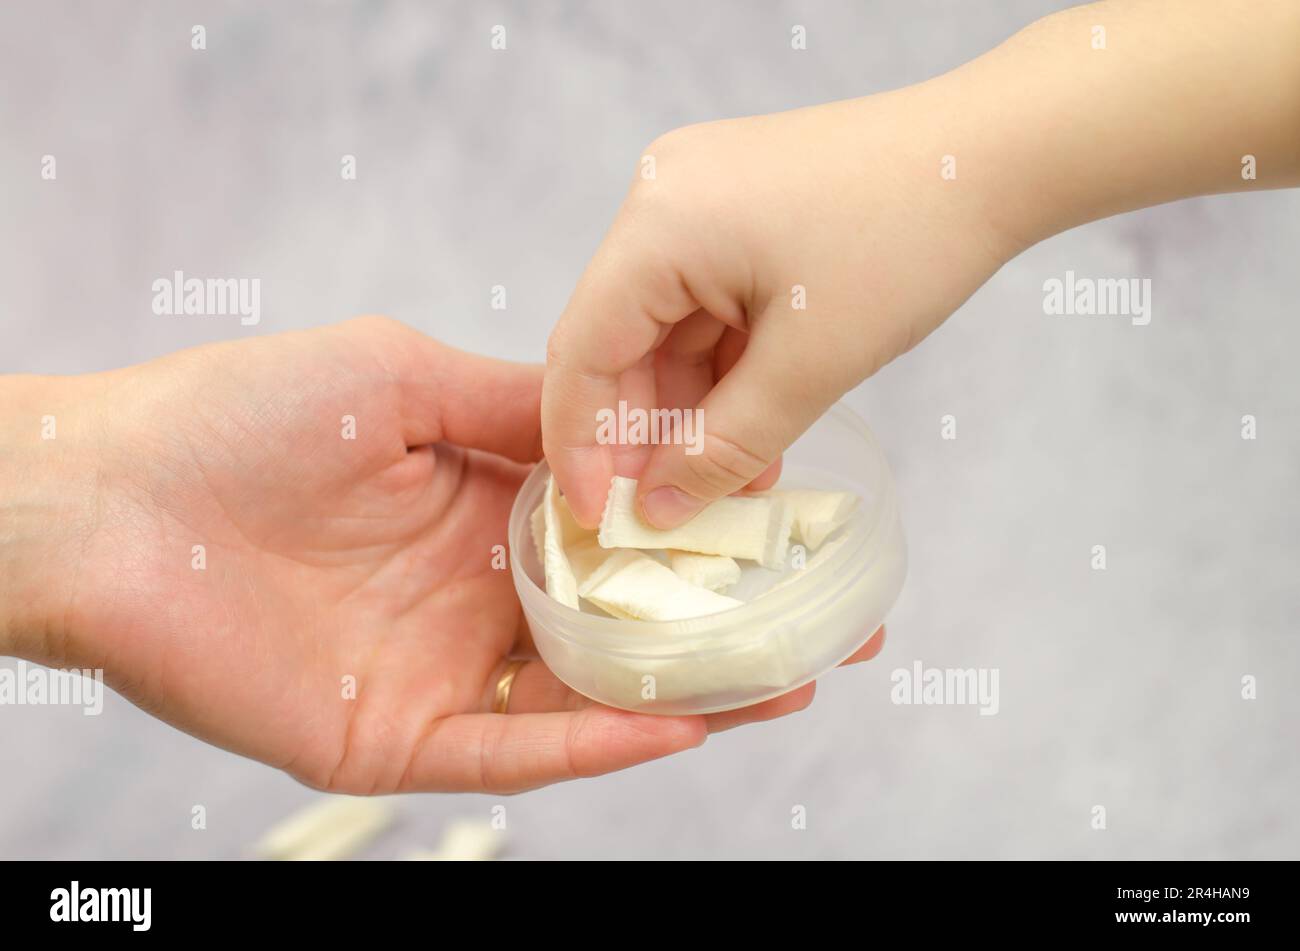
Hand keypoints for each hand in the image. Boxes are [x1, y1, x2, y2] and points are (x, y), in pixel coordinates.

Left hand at [0, 317, 883, 793]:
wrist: (115, 500)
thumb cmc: (243, 414)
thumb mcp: (403, 375)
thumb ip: (518, 402)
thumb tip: (623, 416)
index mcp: (483, 501)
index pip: (620, 527)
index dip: (704, 528)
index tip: (792, 520)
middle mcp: (477, 588)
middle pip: (622, 619)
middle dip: (724, 623)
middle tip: (827, 622)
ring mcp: (444, 664)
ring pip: (587, 690)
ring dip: (687, 691)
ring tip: (786, 680)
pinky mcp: (400, 735)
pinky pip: (515, 745)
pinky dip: (594, 737)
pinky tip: (674, 722)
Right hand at [543, 0, 1299, 529]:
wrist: (996, 154)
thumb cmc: (906, 244)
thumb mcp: (809, 367)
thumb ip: (721, 447)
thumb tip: (655, 512)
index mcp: (658, 225)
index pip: (582, 350)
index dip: (580, 443)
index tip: (598, 516)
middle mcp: (661, 202)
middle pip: (617, 339)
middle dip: (641, 431)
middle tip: (666, 508)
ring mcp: (699, 200)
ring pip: (665, 328)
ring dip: (692, 408)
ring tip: (726, 480)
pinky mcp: (738, 211)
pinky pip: (706, 303)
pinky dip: (724, 368)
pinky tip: (754, 429)